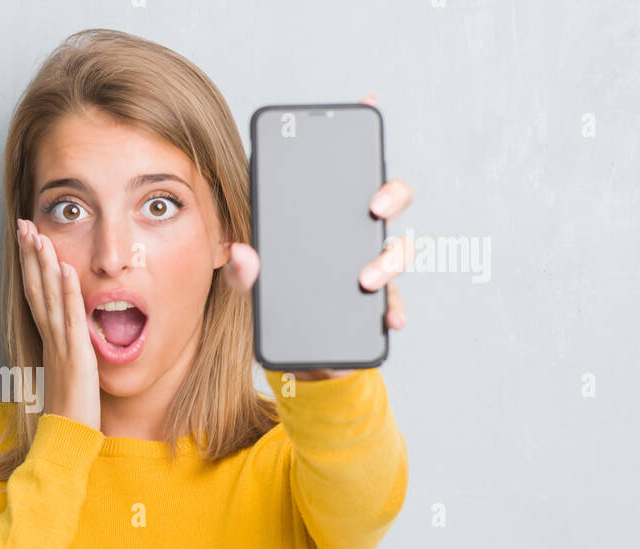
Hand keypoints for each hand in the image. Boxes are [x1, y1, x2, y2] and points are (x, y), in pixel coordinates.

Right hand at [16, 218, 101, 430]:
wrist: (65, 441)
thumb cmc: (69, 413)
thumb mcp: (68, 376)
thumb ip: (67, 355)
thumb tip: (68, 342)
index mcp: (49, 342)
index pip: (37, 295)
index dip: (31, 267)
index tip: (28, 240)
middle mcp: (50, 339)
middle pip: (36, 289)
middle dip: (30, 255)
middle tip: (24, 224)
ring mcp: (61, 346)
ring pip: (49, 297)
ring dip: (44, 265)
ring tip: (40, 235)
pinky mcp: (75, 356)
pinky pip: (70, 319)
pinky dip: (67, 293)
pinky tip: (65, 269)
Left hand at [226, 92, 411, 380]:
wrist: (294, 353)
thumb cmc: (276, 301)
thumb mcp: (250, 283)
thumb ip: (242, 269)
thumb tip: (242, 253)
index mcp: (326, 218)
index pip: (346, 170)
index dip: (360, 134)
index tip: (368, 102)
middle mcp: (356, 234)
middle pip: (389, 199)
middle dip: (390, 194)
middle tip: (372, 205)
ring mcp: (373, 266)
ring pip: (398, 249)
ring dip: (390, 259)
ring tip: (366, 279)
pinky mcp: (378, 304)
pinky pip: (395, 302)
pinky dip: (395, 310)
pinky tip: (390, 319)